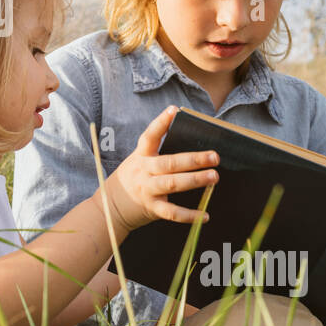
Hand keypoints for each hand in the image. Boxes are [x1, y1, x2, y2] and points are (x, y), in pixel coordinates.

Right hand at [96, 105, 219, 233]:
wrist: (111, 206)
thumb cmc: (134, 178)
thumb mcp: (139, 160)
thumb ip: (158, 153)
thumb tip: (191, 144)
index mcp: (141, 155)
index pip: (149, 136)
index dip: (161, 123)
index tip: (174, 110)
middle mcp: (143, 171)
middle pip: (168, 163)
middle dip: (192, 159)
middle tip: (214, 156)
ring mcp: (147, 190)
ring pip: (172, 184)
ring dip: (194, 180)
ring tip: (213, 176)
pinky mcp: (152, 208)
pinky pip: (172, 212)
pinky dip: (189, 215)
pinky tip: (206, 215)